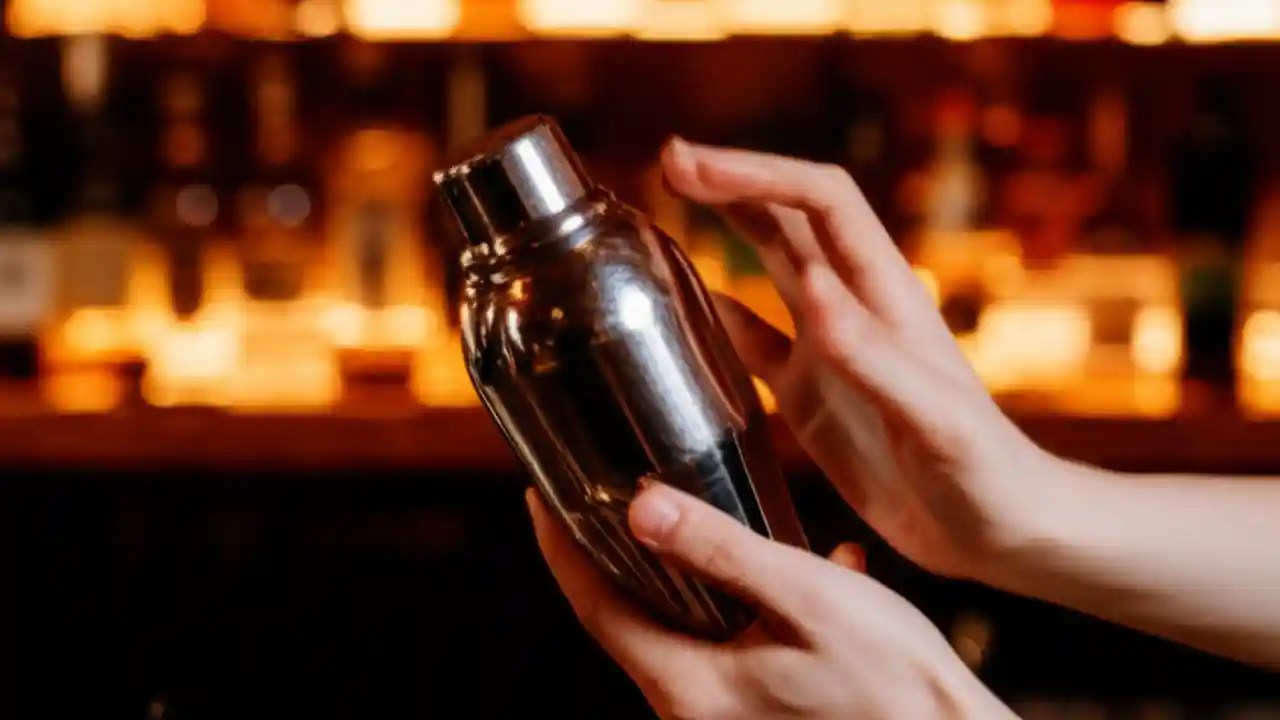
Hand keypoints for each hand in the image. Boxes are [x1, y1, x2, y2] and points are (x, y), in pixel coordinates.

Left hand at [527, 483, 1013, 719]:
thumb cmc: (893, 683)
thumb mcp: (805, 599)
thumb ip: (722, 552)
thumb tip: (641, 508)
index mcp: (689, 685)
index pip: (593, 607)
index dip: (559, 547)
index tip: (537, 495)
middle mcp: (692, 712)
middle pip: (623, 621)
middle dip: (606, 555)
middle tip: (595, 492)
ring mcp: (722, 719)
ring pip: (672, 632)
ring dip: (674, 575)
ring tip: (680, 517)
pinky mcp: (755, 716)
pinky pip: (721, 649)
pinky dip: (736, 606)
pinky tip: (800, 568)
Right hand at [661, 137, 1055, 580]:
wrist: (1001, 530)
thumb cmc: (983, 474)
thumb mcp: (932, 419)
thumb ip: (870, 355)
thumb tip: (808, 284)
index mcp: (885, 297)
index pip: (819, 201)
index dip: (758, 173)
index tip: (694, 167)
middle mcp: (853, 311)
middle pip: (787, 218)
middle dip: (729, 182)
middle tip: (667, 162)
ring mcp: (830, 352)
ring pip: (767, 269)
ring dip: (721, 233)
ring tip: (663, 211)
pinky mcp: (812, 399)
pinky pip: (755, 344)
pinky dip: (718, 319)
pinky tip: (682, 314)